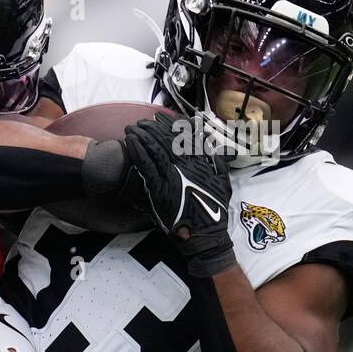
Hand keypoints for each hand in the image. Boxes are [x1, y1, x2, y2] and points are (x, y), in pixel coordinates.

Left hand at [121, 113, 235, 276]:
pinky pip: (145, 164)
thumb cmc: (213, 210)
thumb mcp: (222, 181)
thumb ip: (215, 160)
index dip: (171, 125)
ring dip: (142, 135)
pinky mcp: (158, 187)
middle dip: (153, 128)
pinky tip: (130, 141)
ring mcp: (172, 175)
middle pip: (167, 139)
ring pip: (155, 148)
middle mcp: (187, 165)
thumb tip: (207, 143)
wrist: (203, 234)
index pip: (184, 136)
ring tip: (131, 127)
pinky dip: (137, 151)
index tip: (161, 117)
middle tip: (142, 121)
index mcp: (201, 162)